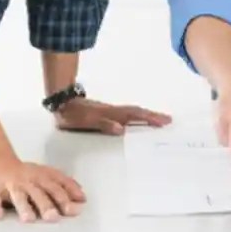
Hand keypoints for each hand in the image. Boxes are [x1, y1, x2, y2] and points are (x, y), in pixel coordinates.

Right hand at [0, 157, 85, 222]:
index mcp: (43, 175)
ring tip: (29, 219)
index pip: (59, 183)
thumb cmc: (25, 172)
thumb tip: (82, 195)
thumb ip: (63, 184)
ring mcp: (12, 184)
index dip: (69, 191)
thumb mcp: (46, 174)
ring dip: (24, 207)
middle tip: (54, 217)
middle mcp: (29, 180)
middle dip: (48, 204)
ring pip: (19, 196)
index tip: (79, 202)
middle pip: (40, 191)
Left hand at [52, 97, 171, 134]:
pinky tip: (138, 120)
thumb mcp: (86, 122)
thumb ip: (103, 125)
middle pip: (138, 112)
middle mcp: (114, 111)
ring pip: (133, 112)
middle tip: (168, 120)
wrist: (62, 102)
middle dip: (153, 116)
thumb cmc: (73, 115)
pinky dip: (137, 116)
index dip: (150, 118)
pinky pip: (127, 114)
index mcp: (112, 114)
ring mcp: (111, 111)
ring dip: (147, 115)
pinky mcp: (107, 112)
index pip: (135, 115)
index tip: (164, 121)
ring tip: (159, 120)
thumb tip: (121, 129)